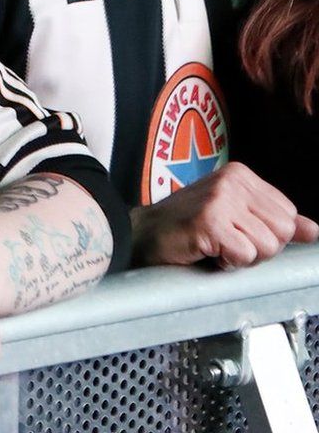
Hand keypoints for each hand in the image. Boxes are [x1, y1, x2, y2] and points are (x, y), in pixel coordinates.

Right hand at [133, 162, 318, 267]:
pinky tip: (207, 252)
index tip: (235, 233)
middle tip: (225, 243)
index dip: (266, 235)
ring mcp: (220, 199)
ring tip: (215, 247)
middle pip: (283, 231)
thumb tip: (313, 230)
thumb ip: (272, 221)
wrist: (138, 234)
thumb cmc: (185, 229)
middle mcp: (233, 181)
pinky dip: (228, 263)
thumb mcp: (234, 218)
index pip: (289, 215)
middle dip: (259, 248)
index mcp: (241, 175)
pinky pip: (245, 254)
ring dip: (242, 257)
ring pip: (268, 246)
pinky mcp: (209, 220)